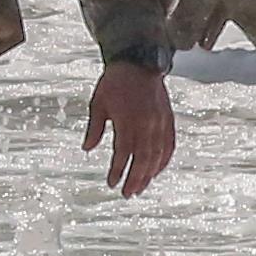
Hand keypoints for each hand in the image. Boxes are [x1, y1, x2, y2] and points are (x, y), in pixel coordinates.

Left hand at [81, 60, 174, 196]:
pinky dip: (164, 160)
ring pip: (157, 155)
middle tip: (127, 193)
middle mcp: (146, 124)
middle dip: (135, 179)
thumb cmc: (114, 83)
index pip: (123, 153)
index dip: (118, 170)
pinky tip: (156, 171)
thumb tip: (86, 149)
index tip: (111, 183)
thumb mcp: (98, 103)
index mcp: (128, 120)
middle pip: (143, 159)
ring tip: (140, 188)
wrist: (139, 61)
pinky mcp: (168, 120)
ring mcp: (160, 122)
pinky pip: (169, 145)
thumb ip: (94, 128)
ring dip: (149, 174)